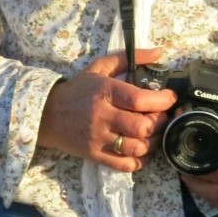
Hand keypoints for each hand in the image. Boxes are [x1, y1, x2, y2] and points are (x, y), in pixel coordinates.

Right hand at [37, 48, 175, 172]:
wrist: (47, 114)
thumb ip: (130, 57)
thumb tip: (159, 52)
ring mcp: (98, 138)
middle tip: (162, 116)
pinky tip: (143, 149)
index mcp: (105, 91)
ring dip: (153, 142)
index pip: (139, 99)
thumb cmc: (79, 89)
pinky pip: (124, 165)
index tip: (170, 97)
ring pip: (136, 147)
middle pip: (142, 127)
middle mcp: (102, 116)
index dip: (162, 100)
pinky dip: (140, 160)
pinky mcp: (95, 155)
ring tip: (155, 132)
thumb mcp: (101, 67)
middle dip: (160, 122)